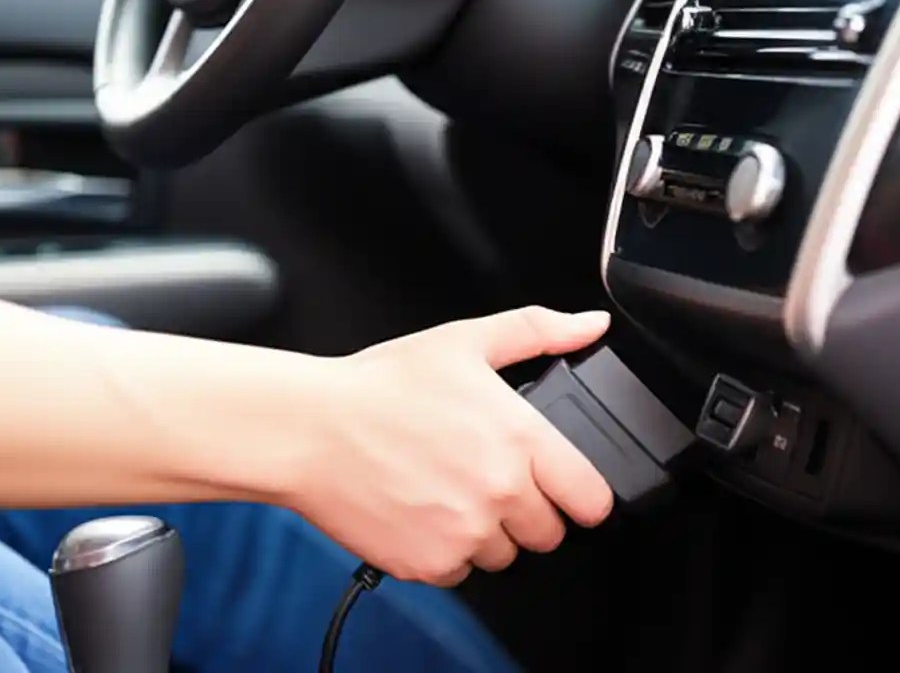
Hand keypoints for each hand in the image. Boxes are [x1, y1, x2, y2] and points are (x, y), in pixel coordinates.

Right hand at [286, 307, 614, 586]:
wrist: (307, 430)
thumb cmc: (380, 386)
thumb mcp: (465, 341)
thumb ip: (539, 331)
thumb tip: (589, 326)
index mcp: (520, 440)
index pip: (591, 499)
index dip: (581, 493)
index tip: (565, 487)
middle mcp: (500, 493)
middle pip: (550, 533)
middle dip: (530, 511)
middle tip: (491, 480)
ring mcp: (464, 534)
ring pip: (505, 556)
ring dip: (488, 533)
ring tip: (451, 491)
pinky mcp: (428, 564)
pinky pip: (460, 573)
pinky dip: (447, 551)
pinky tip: (423, 511)